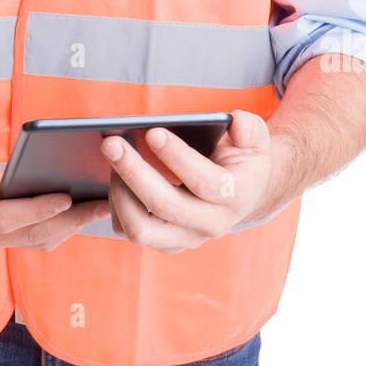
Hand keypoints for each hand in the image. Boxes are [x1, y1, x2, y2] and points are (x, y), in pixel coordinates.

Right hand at [0, 115, 109, 250]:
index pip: (3, 217)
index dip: (36, 210)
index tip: (67, 198)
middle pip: (26, 233)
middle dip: (66, 221)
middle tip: (100, 206)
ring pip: (35, 239)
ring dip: (69, 227)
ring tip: (100, 209)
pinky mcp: (1, 235)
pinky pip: (35, 237)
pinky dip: (60, 226)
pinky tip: (83, 212)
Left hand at [101, 111, 275, 252]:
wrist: (243, 192)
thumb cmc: (242, 158)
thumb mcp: (255, 138)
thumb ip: (248, 128)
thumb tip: (235, 123)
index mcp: (235, 196)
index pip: (205, 182)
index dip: (177, 158)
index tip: (152, 132)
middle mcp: (211, 224)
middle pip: (165, 206)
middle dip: (134, 172)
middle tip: (110, 143)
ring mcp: (187, 238)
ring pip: (142, 230)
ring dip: (120, 194)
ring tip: (112, 160)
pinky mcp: (166, 243)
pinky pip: (130, 232)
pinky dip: (115, 207)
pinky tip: (114, 177)